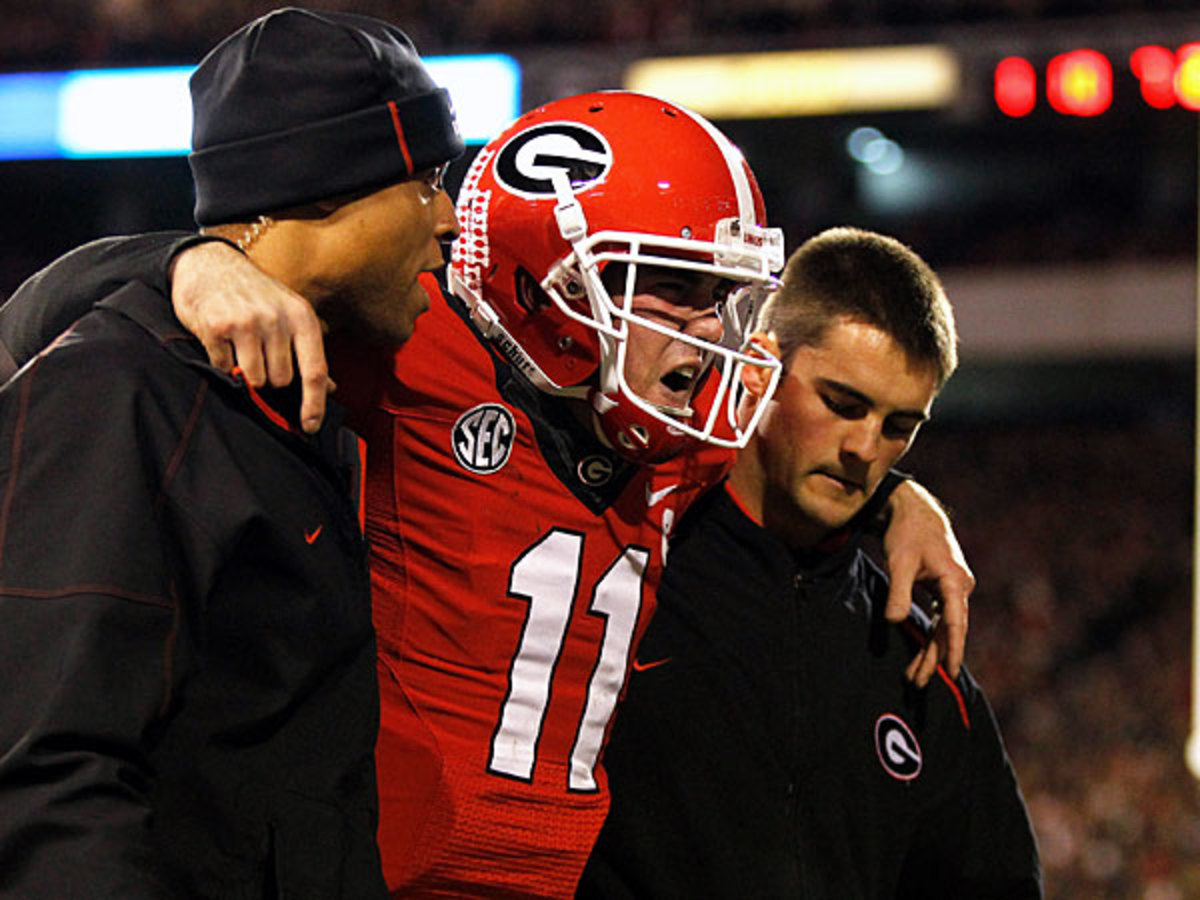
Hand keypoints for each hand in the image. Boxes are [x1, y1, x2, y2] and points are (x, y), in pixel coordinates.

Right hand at [170, 241, 331, 432]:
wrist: (209, 263)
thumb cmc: (255, 293)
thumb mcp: (289, 312)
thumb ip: (308, 351)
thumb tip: (330, 388)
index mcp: (301, 316)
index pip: (315, 371)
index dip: (314, 404)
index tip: (310, 426)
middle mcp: (276, 318)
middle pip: (281, 380)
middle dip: (271, 378)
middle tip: (260, 356)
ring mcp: (245, 322)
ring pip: (254, 379)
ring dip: (246, 373)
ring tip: (241, 348)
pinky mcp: (216, 327)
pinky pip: (223, 368)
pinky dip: (222, 363)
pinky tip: (222, 342)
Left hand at [881, 480, 973, 686]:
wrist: (913, 509)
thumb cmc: (906, 532)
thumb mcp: (899, 561)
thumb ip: (898, 593)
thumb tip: (895, 622)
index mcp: (955, 581)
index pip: (955, 623)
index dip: (952, 649)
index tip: (950, 672)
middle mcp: (961, 586)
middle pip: (950, 630)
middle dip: (935, 658)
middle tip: (917, 683)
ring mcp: (956, 588)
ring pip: (945, 626)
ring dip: (931, 650)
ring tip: (915, 676)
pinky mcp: (946, 587)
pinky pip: (942, 617)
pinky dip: (932, 635)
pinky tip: (923, 654)